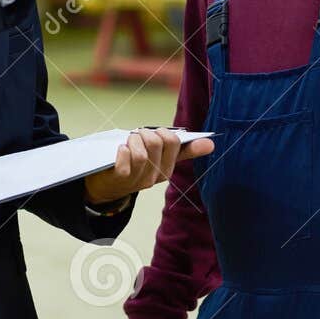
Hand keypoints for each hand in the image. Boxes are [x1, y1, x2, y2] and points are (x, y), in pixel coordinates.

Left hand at [83, 128, 212, 205]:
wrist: (108, 186)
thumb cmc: (135, 164)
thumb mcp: (160, 157)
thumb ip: (183, 150)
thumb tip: (211, 144)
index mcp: (168, 168)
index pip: (175, 143)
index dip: (164, 132)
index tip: (157, 133)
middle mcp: (156, 176)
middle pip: (158, 142)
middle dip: (146, 132)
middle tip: (139, 135)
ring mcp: (140, 179)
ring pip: (142, 151)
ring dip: (133, 140)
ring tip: (128, 141)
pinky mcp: (122, 179)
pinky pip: (127, 159)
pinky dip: (123, 150)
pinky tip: (121, 149)